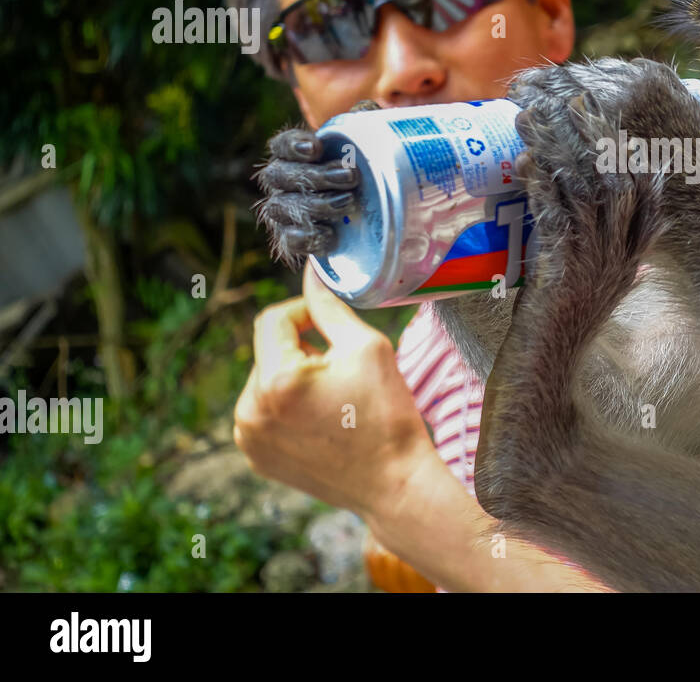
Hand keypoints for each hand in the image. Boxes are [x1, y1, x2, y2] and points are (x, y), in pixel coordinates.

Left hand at [234, 265, 431, 518]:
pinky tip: (322, 421)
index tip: (334, 326)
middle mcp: (250, 410)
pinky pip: (264, 411)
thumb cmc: (387, 415)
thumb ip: (330, 307)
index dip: (305, 312)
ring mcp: (249, 438)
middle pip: (268, 351)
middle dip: (303, 350)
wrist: (393, 483)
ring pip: (265, 380)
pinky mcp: (255, 456)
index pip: (273, 319)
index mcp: (276, 381)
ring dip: (294, 377)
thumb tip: (312, 273)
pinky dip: (288, 407)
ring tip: (334, 399)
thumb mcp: (367, 347)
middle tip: (343, 370)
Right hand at [253, 100, 378, 264]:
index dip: (293, 146)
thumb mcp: (362, 147)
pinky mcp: (291, 239)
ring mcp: (283, 211)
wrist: (360, 222)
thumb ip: (361, 123)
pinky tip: (330, 234)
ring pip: (283, 207)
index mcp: (294, 155)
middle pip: (281, 176)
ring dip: (315, 205)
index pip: (281, 145)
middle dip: (315, 176)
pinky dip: (308, 237)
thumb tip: (366, 108)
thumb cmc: (356, 173)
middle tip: (350, 177)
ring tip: (347, 203)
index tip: (317, 147)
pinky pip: (289, 239)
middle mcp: (282, 182)